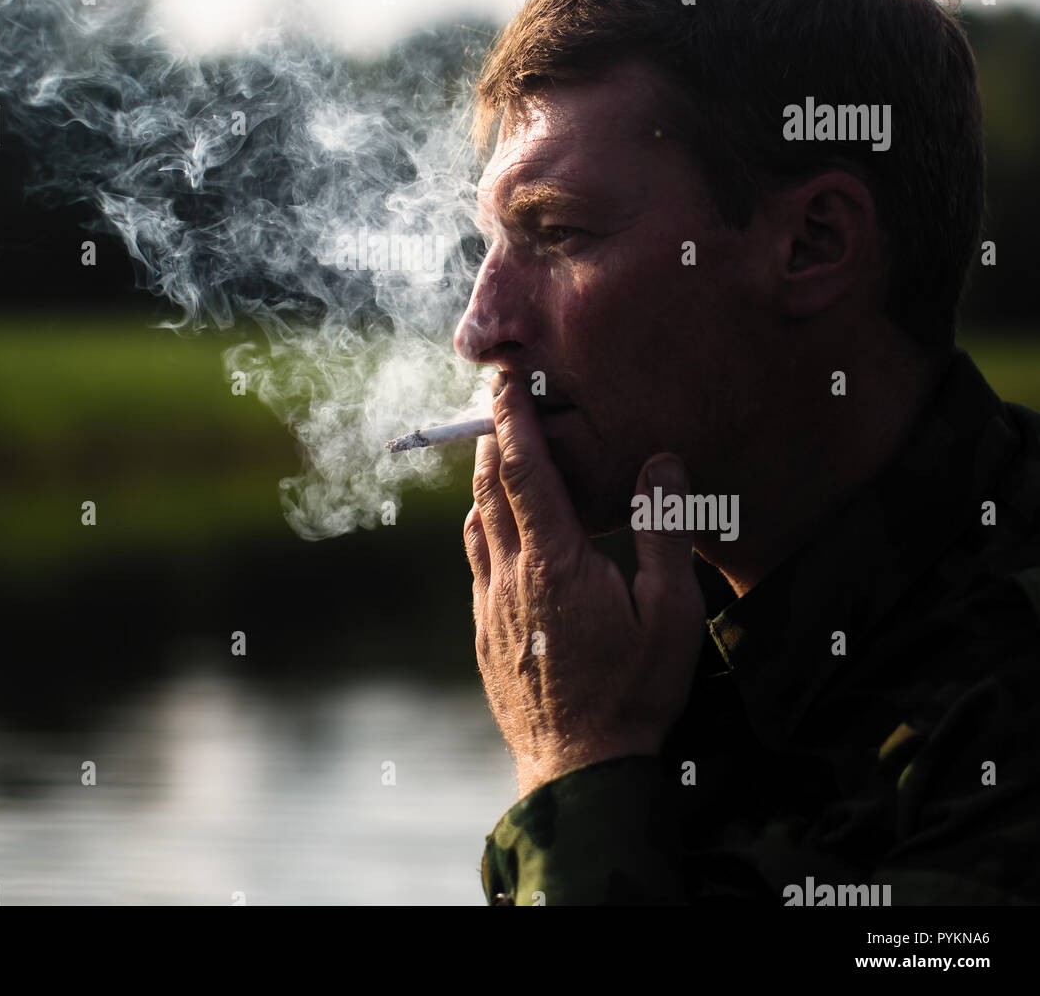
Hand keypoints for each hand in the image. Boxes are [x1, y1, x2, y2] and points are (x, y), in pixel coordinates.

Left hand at [465, 371, 707, 796]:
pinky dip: (484, 523)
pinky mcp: (483, 629)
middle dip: (493, 435)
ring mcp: (490, 603)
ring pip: (476, 520)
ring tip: (502, 449)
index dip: (513, 418)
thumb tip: (660, 464)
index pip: (524, 470)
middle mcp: (511, 573)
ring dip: (486, 478)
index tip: (504, 378)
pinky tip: (498, 523)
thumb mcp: (672, 614)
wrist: (580, 768)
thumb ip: (664, 532)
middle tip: (501, 399)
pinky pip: (476, 558)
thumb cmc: (635, 691)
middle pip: (489, 485)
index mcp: (555, 561)